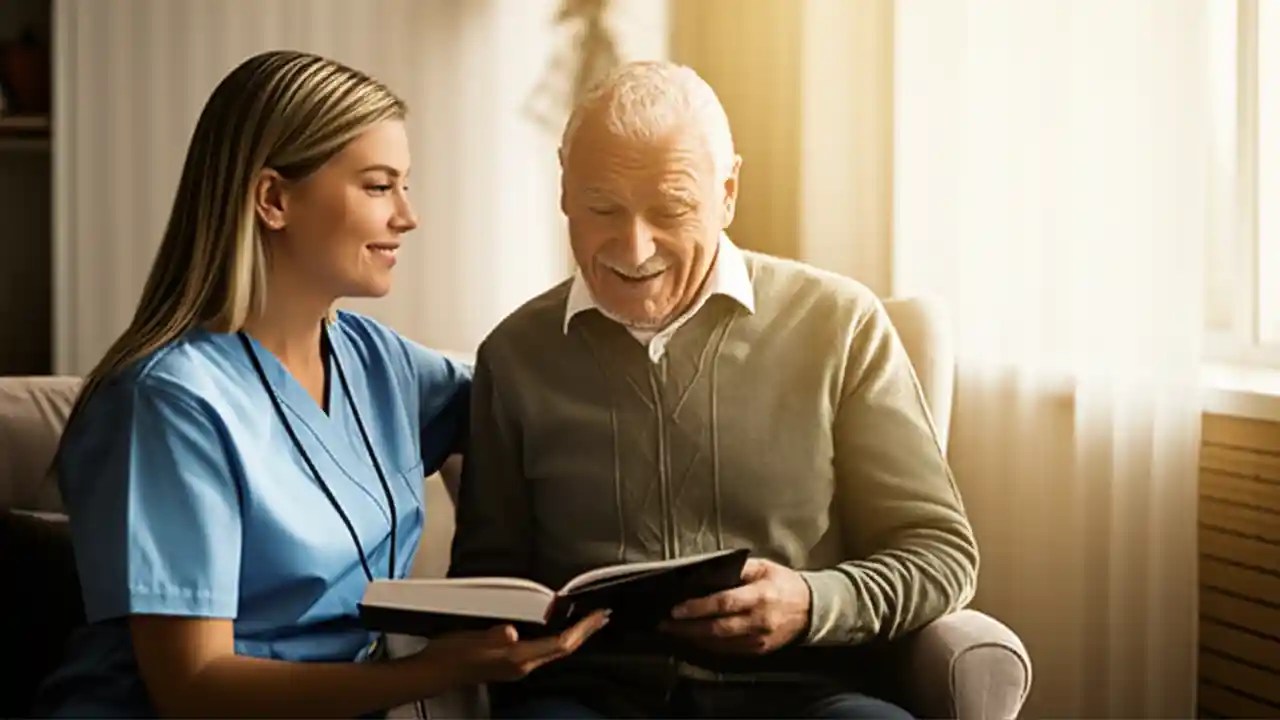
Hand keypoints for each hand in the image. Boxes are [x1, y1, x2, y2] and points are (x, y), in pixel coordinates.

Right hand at [416, 610, 609, 683]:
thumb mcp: (470, 641)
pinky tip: (557, 629)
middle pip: (563, 648)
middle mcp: (523, 665)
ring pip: (555, 650)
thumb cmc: (451, 655)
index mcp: (518, 659)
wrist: (435, 673)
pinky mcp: (511, 664)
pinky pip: (544, 650)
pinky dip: (557, 637)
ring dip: (573, 635)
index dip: (582, 630)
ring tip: (587, 621)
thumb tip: (510, 632)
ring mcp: (518, 667)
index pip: (560, 644)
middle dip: (584, 632)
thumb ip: (492, 637)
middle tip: (602, 615)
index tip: (599, 615)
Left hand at [660, 558, 809, 654]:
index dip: (697, 608)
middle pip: (716, 628)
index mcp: (759, 596)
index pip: (723, 603)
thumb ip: (737, 569)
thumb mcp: (763, 567)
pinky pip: (729, 651)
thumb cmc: (784, 583)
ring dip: (694, 638)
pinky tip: (696, 639)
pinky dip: (709, 645)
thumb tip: (708, 572)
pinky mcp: (759, 651)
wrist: (812, 609)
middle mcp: (758, 621)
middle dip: (687, 628)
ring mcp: (758, 640)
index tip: (676, 609)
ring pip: (720, 643)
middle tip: (666, 624)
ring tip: (674, 631)